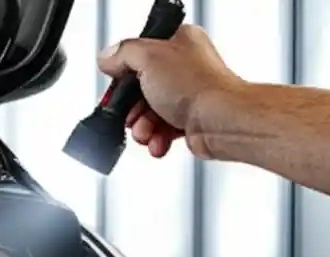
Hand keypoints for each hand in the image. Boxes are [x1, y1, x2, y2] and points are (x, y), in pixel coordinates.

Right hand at [97, 24, 243, 158]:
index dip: (124, 74)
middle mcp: (185, 66)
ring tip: (146, 132)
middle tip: (132, 115)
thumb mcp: (147, 57)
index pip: (139, 55)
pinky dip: (156, 139)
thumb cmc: (197, 87)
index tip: (117, 88)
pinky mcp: (190, 120)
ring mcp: (188, 94)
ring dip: (142, 128)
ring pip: (150, 113)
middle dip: (132, 109)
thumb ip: (122, 54)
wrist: (222, 122)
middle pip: (141, 89)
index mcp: (179, 42)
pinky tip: (158, 141)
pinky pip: (162, 130)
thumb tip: (107, 58)